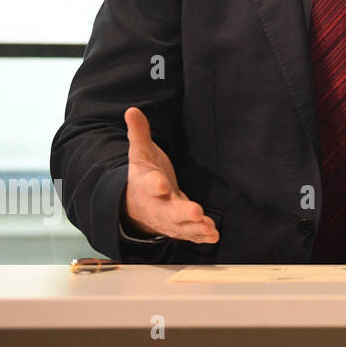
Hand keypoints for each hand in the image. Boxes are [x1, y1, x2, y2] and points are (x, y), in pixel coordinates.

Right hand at [122, 107, 218, 242]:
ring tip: (209, 228)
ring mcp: (169, 219)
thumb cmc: (144, 174)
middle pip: (168, 211)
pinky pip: (189, 234)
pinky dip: (200, 236)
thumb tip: (132, 110)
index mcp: (147, 184)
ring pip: (180, 226)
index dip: (155, 185)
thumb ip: (139, 134)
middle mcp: (157, 204)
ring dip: (195, 228)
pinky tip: (213, 235)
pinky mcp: (179, 226)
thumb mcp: (140, 153)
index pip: (150, 184)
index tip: (161, 184)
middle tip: (195, 212)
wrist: (137, 204)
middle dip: (182, 212)